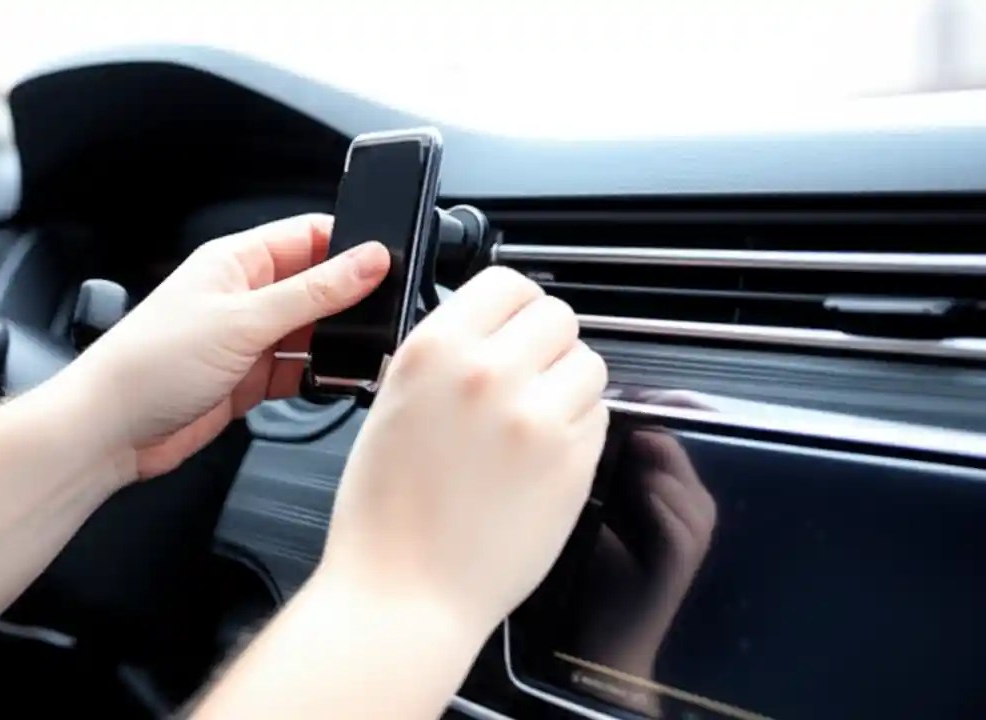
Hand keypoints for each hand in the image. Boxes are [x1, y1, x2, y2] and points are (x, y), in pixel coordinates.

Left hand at [67, 214, 389, 480]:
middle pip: (317, 286)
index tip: (387, 264)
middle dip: (349, 301)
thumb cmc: (149, 363)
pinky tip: (332, 383)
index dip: (350, 245)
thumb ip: (314, 293)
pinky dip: (319, 379)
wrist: (110, 431)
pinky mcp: (249, 380)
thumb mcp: (244, 320)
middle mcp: (244, 295)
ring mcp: (248, 339)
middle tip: (380, 318)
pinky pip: (300, 372)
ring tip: (358, 356)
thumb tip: (369, 260)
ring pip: (312, 333)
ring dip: (336, 346)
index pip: (309, 235)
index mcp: (236, 260)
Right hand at [318, 267, 610, 641]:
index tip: (514, 328)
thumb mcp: (392, 404)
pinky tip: (540, 458)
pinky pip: (598, 416)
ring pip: (587, 364)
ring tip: (533, 422)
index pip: (508, 283)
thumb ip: (444, 357)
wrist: (405, 593)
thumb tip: (489, 330)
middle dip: (546, 345)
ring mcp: (536, 417)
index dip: (515, 308)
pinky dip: (578, 430)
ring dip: (567, 386)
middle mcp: (489, 373)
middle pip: (558, 317)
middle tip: (526, 380)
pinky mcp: (572, 462)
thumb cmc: (387, 513)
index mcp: (435, 349)